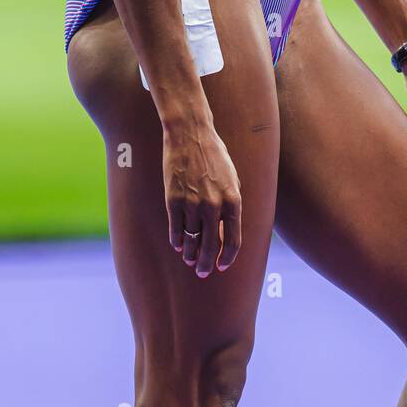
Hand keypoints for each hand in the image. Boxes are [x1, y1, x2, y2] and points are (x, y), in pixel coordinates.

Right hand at [162, 119, 241, 276]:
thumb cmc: (214, 155)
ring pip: (191, 241)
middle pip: (211, 246)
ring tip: (190, 260)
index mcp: (233, 199)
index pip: (233, 241)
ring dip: (191, 254)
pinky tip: (178, 245)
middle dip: (207, 264)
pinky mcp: (173, 200)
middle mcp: (214, 205)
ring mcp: (192, 203)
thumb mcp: (232, 179)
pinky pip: (176, 230)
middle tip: (204, 272)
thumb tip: (227, 233)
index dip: (228, 258)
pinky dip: (177, 240)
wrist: (190, 134)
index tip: (222, 267)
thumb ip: (231, 205)